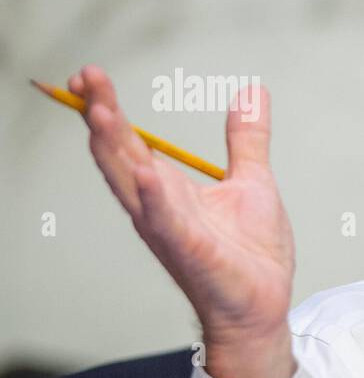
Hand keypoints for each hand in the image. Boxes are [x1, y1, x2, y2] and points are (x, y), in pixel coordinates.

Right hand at [75, 65, 295, 377]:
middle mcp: (156, 206)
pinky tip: (148, 175)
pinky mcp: (190, 251)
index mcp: (167, 188)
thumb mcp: (252, 181)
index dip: (105, 107)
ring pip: (131, 183)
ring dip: (115, 148)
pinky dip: (156, 199)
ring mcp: (169, 229)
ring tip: (101, 111)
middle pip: (118, 154)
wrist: (265, 303)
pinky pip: (167, 223)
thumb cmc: (251, 252)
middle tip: (84, 77)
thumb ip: (247, 139)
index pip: (128, 141)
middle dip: (100, 116)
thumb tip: (253, 92)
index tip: (89, 74)